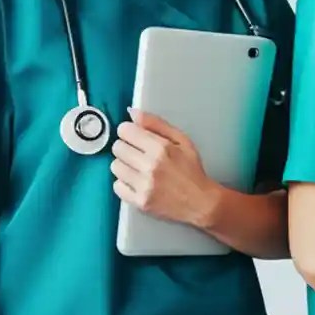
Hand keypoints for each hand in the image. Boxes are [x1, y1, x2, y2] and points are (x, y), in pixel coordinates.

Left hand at [111, 108, 218, 226]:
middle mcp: (151, 166)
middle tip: (138, 153)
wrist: (200, 201)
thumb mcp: (182, 140)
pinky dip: (124, 183)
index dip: (129, 131)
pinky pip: (117, 186)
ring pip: (115, 166)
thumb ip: (156, 124)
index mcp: (161, 148)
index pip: (125, 131)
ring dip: (125, 165)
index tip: (134, 136)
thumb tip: (133, 113)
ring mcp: (144, 185)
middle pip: (117, 148)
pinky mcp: (139, 202)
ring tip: (138, 168)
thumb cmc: (191, 169)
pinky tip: (137, 181)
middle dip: (126, 147)